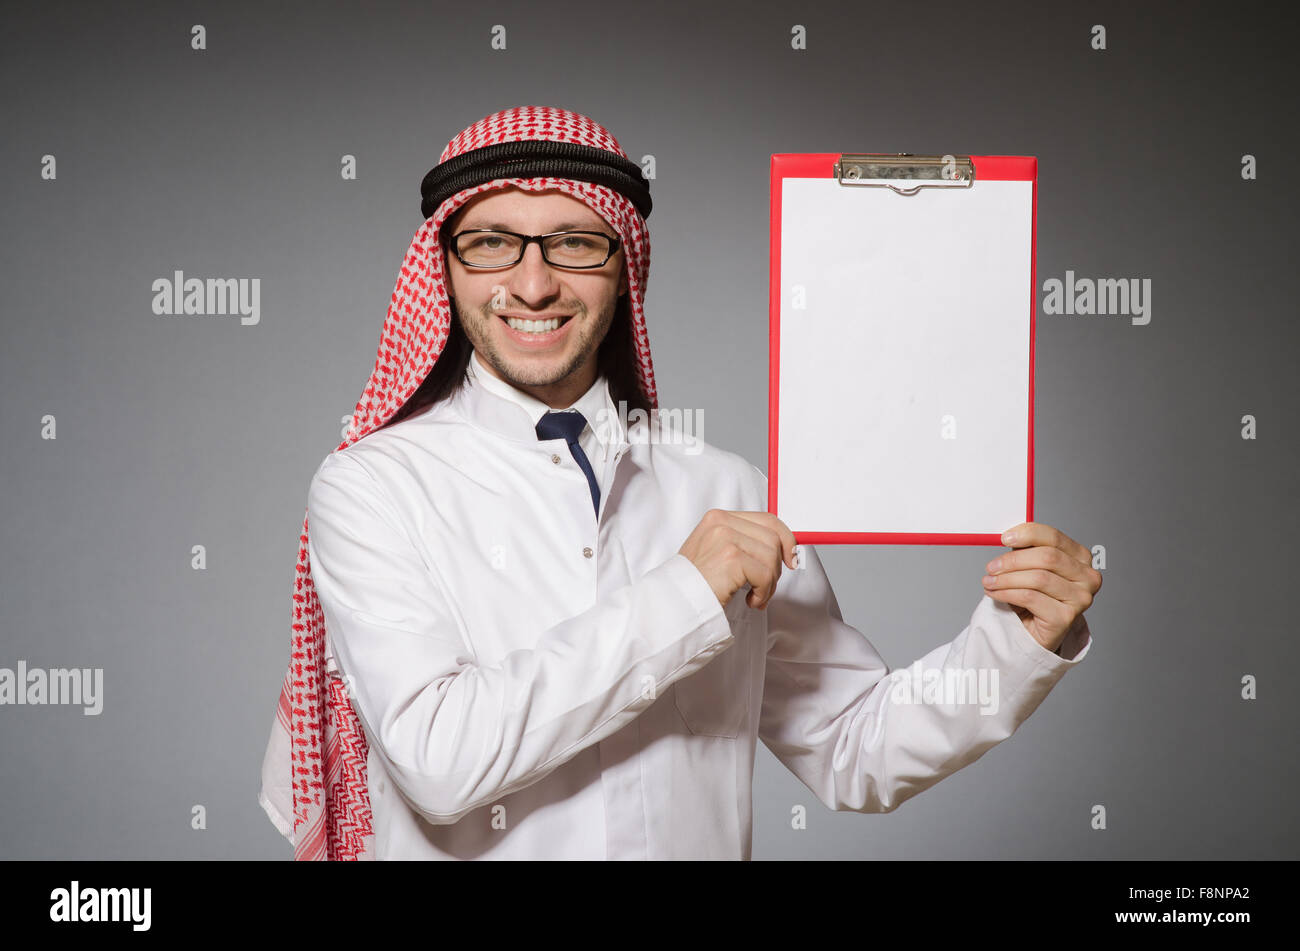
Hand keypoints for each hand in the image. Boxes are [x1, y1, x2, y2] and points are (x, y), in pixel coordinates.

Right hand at [678, 509, 797, 608]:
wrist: (676, 602)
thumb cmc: (695, 582)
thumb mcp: (716, 551)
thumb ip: (743, 541)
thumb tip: (783, 546)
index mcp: (718, 517)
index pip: (767, 519)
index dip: (786, 538)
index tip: (790, 558)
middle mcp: (721, 523)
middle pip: (773, 539)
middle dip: (775, 568)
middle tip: (763, 587)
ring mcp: (725, 538)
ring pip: (772, 557)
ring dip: (769, 584)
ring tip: (754, 596)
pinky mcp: (731, 558)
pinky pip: (765, 575)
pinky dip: (763, 593)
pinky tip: (750, 600)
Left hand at [981, 521, 1101, 652]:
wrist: (1037, 629)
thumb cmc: (1035, 595)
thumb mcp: (1031, 567)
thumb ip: (1026, 549)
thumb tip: (1009, 536)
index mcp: (1080, 557)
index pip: (1055, 537)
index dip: (1028, 534)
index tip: (1005, 538)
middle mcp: (1087, 577)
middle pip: (1047, 557)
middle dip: (1013, 560)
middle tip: (992, 566)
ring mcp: (1080, 598)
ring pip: (1038, 578)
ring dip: (1006, 579)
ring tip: (989, 582)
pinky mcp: (1066, 617)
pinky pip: (1030, 598)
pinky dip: (1007, 593)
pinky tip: (995, 593)